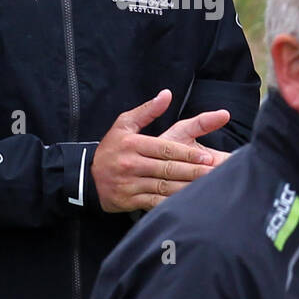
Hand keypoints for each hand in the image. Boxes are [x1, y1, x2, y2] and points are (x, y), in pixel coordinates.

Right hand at [92, 89, 231, 212]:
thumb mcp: (124, 124)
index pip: (165, 149)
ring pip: (163, 187)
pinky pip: (154, 203)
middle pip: (167, 169)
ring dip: (186, 188)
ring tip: (206, 188)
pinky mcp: (129, 201)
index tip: (206, 157)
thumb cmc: (111, 148)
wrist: (85, 177)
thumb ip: (147, 110)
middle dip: (192, 171)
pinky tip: (186, 203)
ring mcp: (129, 184)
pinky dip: (170, 203)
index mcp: (132, 144)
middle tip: (213, 173)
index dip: (187, 154)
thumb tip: (167, 94)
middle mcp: (131, 164)